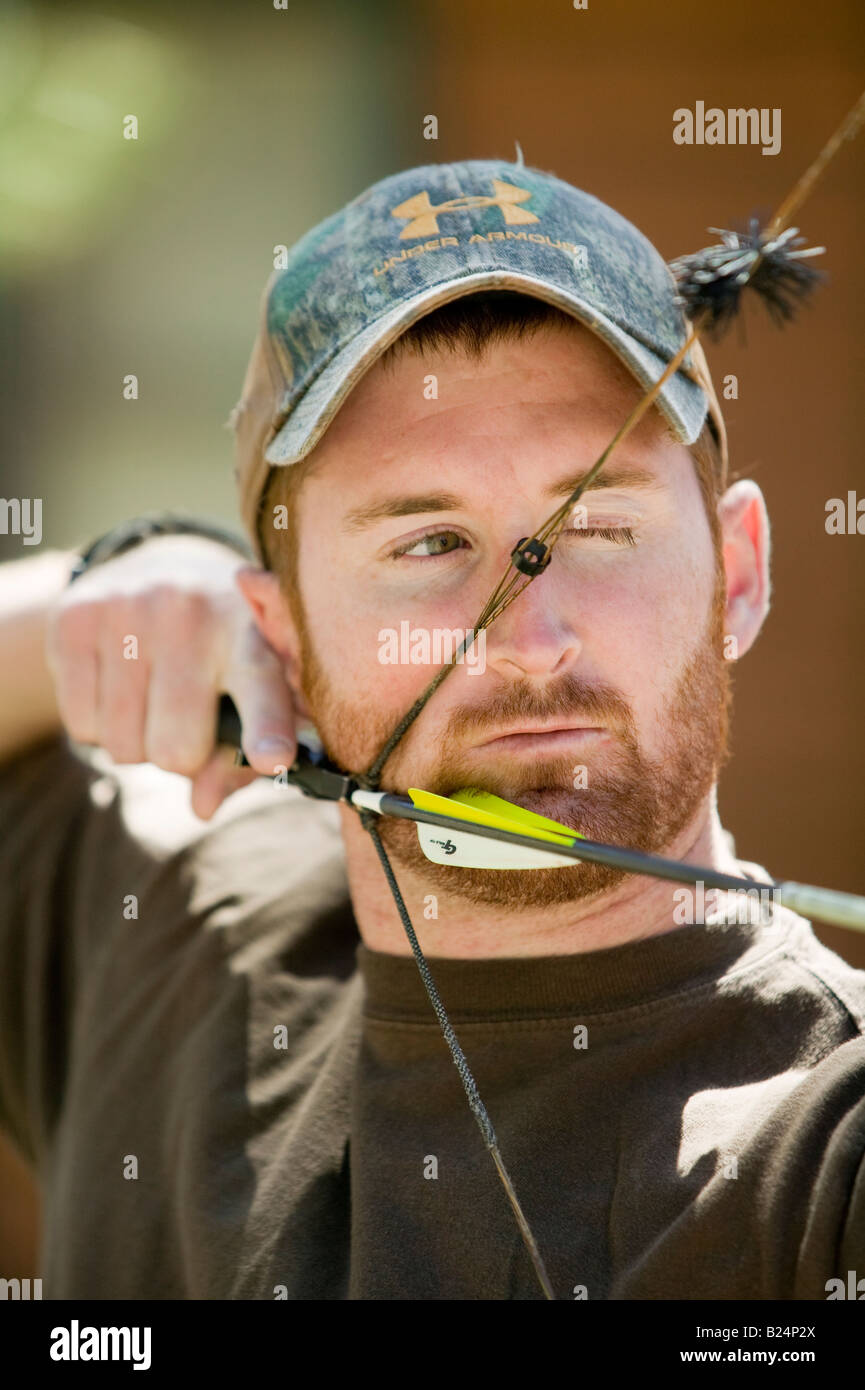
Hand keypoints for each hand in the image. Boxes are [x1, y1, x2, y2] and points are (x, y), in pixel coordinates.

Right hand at [45, 534, 301, 817]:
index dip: (268, 727)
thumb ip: (240, 758)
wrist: (156, 567)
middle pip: (176, 750)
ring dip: (137, 743)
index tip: (274, 758)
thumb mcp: (249, 694)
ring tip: (151, 695)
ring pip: (124, 747)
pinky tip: (117, 684)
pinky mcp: (76, 617)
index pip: (261, 687)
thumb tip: (204, 806)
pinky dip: (99, 726)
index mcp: (253, 634)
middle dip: (180, 758)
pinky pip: (82, 726)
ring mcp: (131, 608)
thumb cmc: (219, 653)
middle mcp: (194, 611)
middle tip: (185, 721)